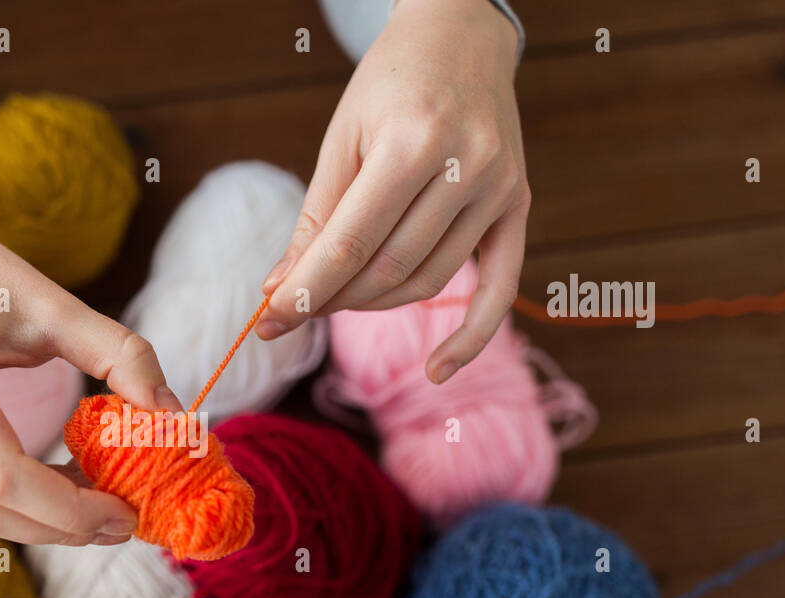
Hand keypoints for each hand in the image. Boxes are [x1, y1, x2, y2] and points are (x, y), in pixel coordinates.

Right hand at [0, 207, 180, 545]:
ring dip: (41, 523)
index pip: (1, 474)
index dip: (66, 508)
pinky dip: (21, 504)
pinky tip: (67, 489)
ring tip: (100, 509)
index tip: (124, 511)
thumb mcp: (55, 303)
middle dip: (58, 528)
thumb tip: (172, 414)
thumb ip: (119, 353)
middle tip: (121, 523)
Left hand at [259, 0, 529, 383]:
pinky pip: (500, 289)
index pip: (348, 245)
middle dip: (333, 300)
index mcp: (412, 142)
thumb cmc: (387, 87)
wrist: (460, 38)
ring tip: (338, 298)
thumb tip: (280, 292)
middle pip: (389, 270)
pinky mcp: (518, 206)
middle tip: (296, 305)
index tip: (266, 323)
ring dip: (375, 305)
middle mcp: (466, 166)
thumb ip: (316, 219)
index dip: (304, 292)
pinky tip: (436, 371)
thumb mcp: (341, 139)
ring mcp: (500, 189)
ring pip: (429, 282)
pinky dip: (470, 337)